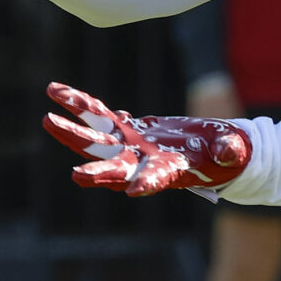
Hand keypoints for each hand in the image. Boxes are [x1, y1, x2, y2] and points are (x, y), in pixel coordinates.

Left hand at [42, 82, 251, 196]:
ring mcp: (132, 145)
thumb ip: (228, 152)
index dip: (144, 183)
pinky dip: (82, 104)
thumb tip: (227, 151)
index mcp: (169, 171)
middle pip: (107, 160)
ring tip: (48, 116)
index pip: (153, 179)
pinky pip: (100, 115)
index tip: (133, 189)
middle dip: (84, 153)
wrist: (215, 150)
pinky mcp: (130, 130)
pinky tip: (59, 91)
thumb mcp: (232, 153)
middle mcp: (142, 162)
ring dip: (71, 127)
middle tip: (61, 143)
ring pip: (95, 138)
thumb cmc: (229, 156)